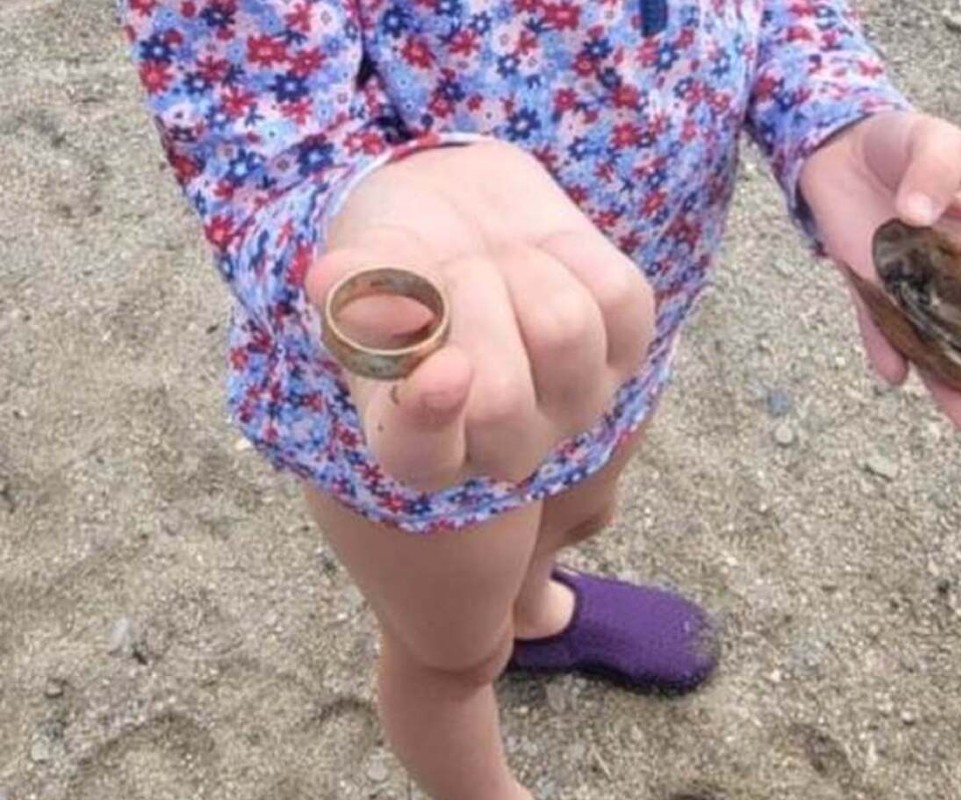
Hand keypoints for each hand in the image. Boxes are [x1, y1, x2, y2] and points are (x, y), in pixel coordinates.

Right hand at [305, 140, 655, 490]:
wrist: (461, 212)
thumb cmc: (400, 255)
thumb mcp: (364, 264)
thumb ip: (355, 286)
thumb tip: (333, 284)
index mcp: (416, 442)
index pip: (420, 455)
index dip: (431, 418)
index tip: (442, 365)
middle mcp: (503, 444)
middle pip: (502, 399)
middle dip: (471, 302)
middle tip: (456, 265)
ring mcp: (574, 403)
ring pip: (563, 333)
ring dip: (523, 269)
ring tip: (500, 257)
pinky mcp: (627, 349)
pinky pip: (618, 298)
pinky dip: (577, 252)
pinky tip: (549, 253)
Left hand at [798, 111, 960, 447]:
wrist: (838, 147)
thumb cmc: (903, 142)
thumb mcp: (934, 140)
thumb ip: (937, 168)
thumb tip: (918, 216)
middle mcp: (958, 275)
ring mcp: (912, 287)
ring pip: (939, 346)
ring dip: (953, 385)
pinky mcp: (869, 289)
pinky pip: (878, 326)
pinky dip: (885, 348)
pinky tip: (893, 373)